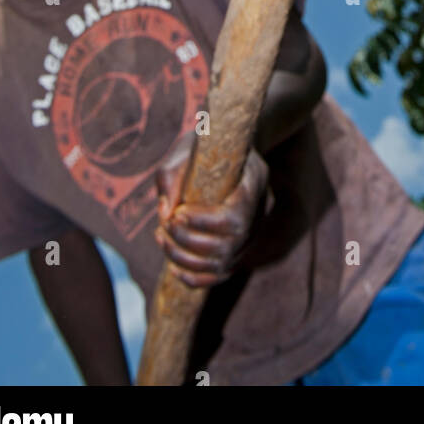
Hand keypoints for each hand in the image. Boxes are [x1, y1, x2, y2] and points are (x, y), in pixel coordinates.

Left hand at [154, 141, 269, 288]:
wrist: (230, 149)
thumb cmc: (207, 145)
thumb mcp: (186, 146)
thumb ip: (172, 175)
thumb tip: (164, 213)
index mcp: (256, 178)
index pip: (237, 215)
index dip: (205, 222)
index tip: (177, 213)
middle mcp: (261, 209)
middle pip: (231, 243)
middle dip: (189, 241)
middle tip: (162, 227)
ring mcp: (254, 232)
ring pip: (224, 263)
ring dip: (186, 259)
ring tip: (161, 239)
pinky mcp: (242, 247)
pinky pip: (222, 274)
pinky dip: (196, 278)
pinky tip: (173, 268)